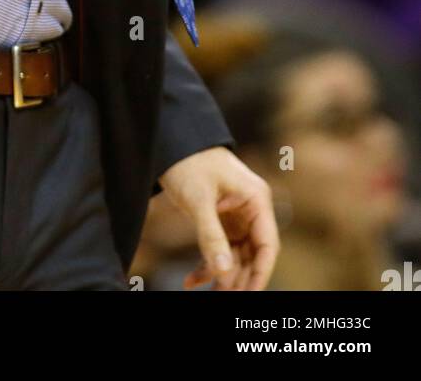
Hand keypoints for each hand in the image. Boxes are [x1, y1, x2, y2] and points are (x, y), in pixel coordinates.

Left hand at [157, 146, 278, 289]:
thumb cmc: (189, 161)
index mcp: (256, 199)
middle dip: (240, 279)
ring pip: (237, 255)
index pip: (267, 245)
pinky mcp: (222, 218)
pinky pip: (220, 248)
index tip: (248, 295)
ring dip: (223, 276)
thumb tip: (223, 271)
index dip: (261, 273)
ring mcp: (237, 215)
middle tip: (225, 299)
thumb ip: (211, 234)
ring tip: (208, 293)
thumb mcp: (198, 199)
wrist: (172, 140)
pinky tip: (192, 280)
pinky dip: (208, 265)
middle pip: (253, 254)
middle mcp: (251, 208)